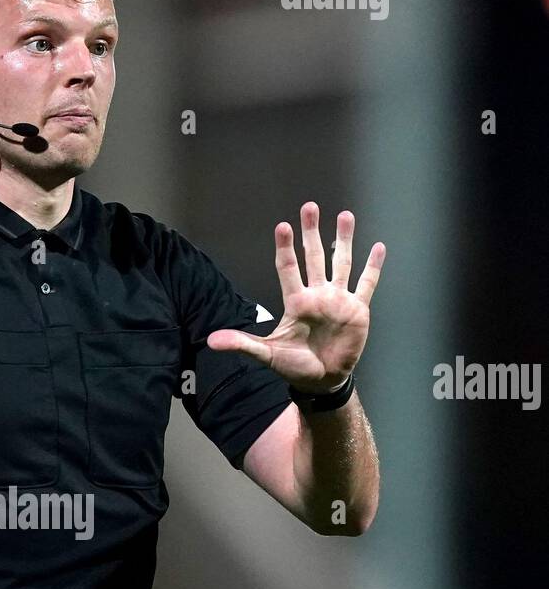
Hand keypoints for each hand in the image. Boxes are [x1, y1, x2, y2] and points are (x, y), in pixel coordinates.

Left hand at [207, 203, 385, 390]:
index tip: (282, 226)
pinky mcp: (357, 309)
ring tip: (345, 216)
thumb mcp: (266, 354)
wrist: (322, 381)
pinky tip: (378, 247)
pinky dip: (373, 267)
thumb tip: (211, 341)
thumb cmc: (294, 366)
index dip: (285, 249)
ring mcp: (338, 300)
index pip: (288, 269)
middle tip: (309, 207)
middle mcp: (317, 295)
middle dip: (311, 233)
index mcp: (296, 302)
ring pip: (341, 263)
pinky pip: (366, 284)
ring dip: (343, 240)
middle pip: (314, 257)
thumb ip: (242, 344)